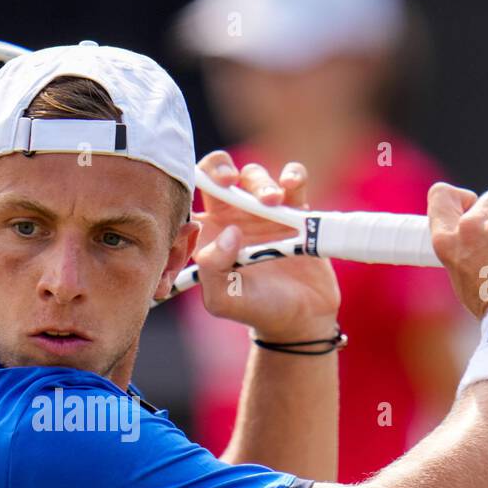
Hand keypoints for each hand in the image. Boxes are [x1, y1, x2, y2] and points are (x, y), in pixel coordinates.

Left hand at [191, 151, 339, 339]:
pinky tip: (291, 186)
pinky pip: (293, 179)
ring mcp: (263, 211)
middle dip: (221, 168)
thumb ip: (213, 270)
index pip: (188, 197)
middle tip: (229, 180)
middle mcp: (232, 216)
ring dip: (261, 182)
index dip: (190, 185)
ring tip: (272, 202)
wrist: (299, 319)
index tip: (203, 194)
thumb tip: (229, 232)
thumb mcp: (223, 300)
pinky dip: (293, 175)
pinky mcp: (295, 209)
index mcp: (207, 233)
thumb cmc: (255, 310)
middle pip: (219, 173)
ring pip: (255, 175)